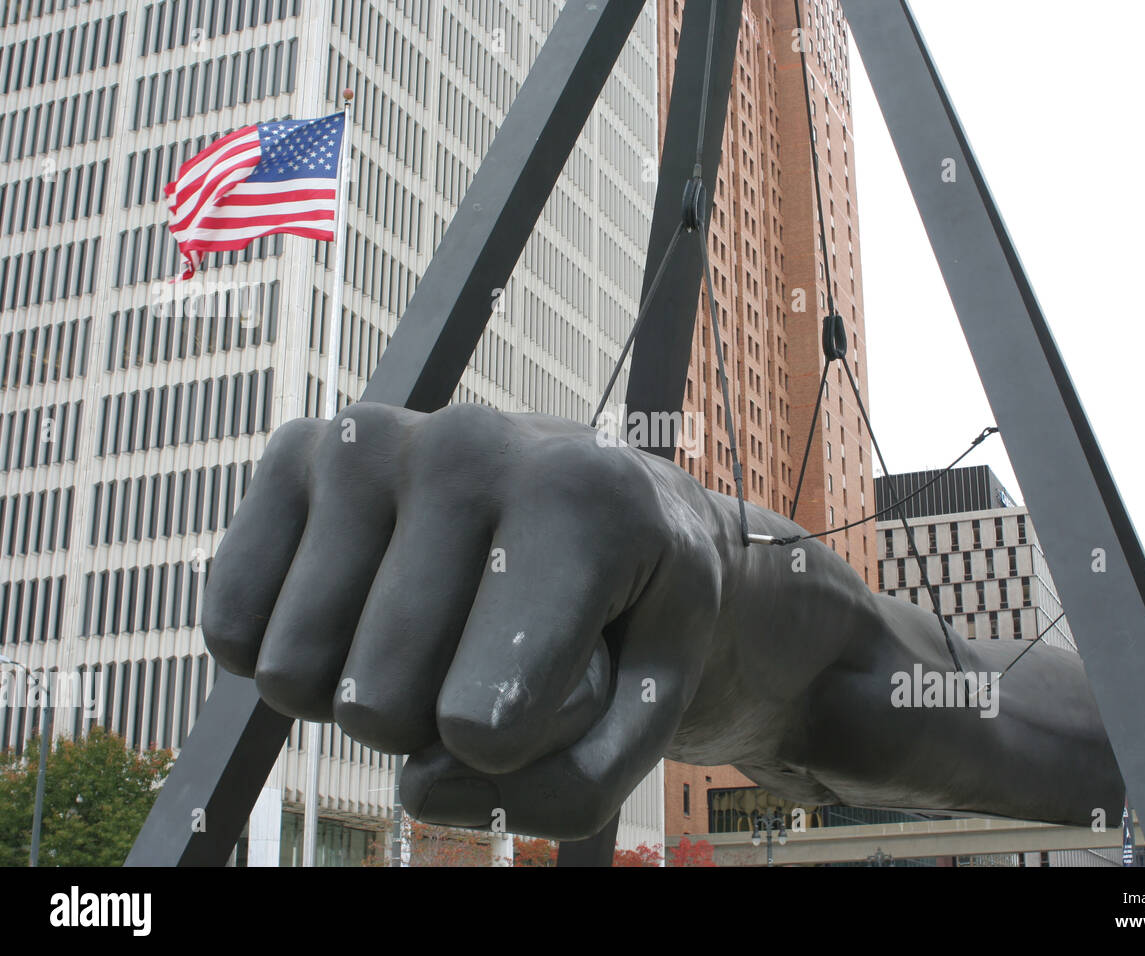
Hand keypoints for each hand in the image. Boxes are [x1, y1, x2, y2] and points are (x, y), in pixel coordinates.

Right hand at [202, 403, 724, 839]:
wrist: (598, 502)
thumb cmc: (631, 610)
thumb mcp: (655, 710)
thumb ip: (570, 787)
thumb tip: (415, 786)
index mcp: (578, 503)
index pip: (489, 720)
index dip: (522, 745)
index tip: (570, 675)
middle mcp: (467, 446)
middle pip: (378, 708)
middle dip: (432, 721)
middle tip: (497, 645)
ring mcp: (371, 441)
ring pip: (293, 673)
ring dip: (361, 688)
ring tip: (445, 618)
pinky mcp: (296, 451)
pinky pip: (229, 626)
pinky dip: (291, 652)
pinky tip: (366, 602)